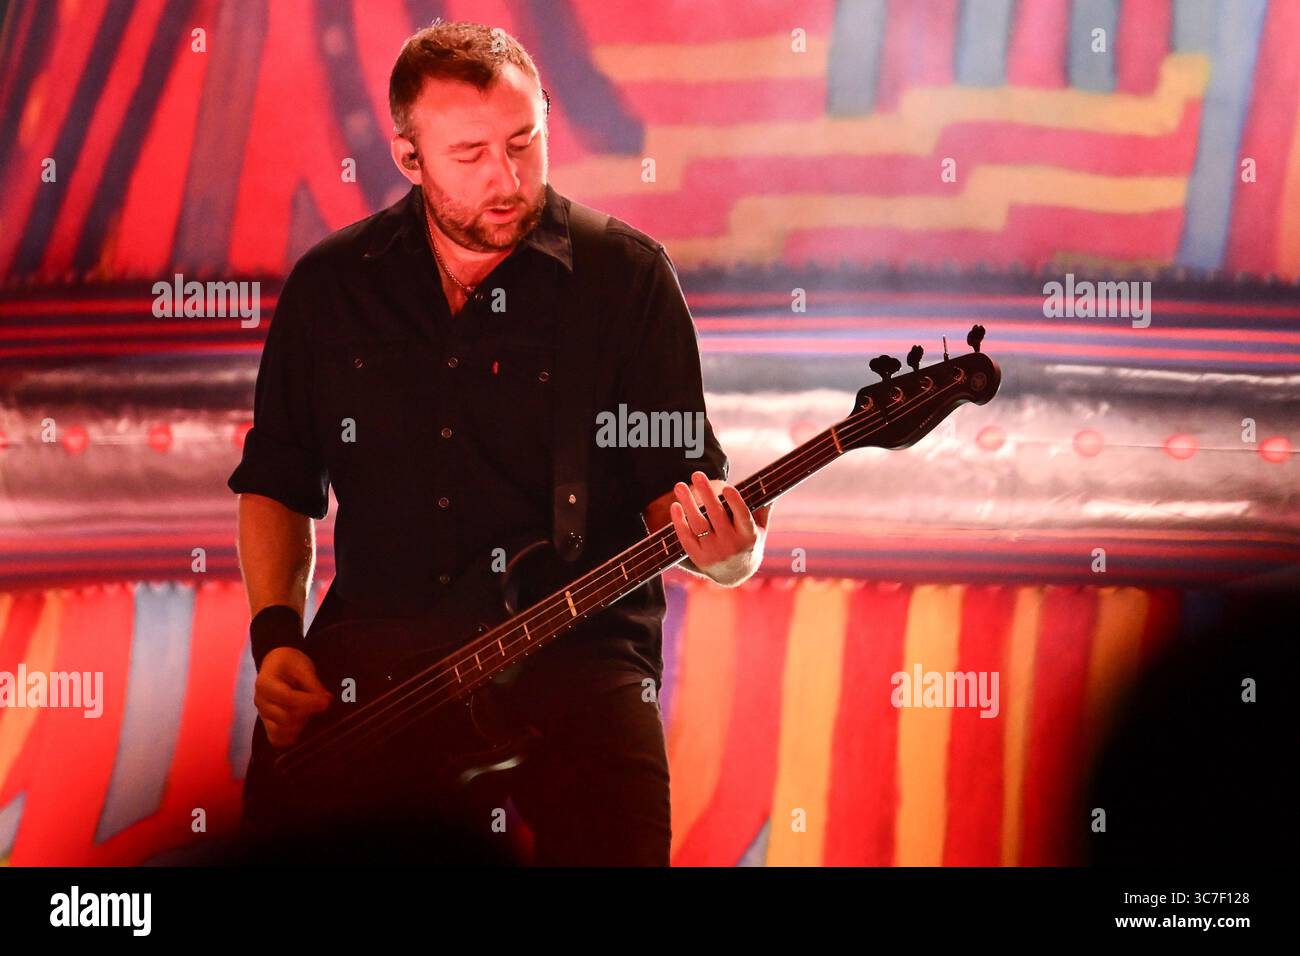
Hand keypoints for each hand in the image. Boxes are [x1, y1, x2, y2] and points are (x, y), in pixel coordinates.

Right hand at [254, 646, 331, 749]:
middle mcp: (260, 701)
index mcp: (264, 683)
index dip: (309, 702)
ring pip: (283, 730)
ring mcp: (262, 715)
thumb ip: (313, 684)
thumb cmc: (290, 663)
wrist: (278, 665)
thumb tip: (325, 701)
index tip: (326, 701)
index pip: (287, 698)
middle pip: (285, 717)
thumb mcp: (303, 666)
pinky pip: (276, 739)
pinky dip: (291, 737)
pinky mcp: (267, 724)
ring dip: (302, 724)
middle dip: (308, 712)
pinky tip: (303, 726)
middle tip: (322, 704)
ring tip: (311, 711)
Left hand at [669, 470, 771, 584]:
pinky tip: (676, 506)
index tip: (726, 487)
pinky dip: (679, 522)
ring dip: (688, 504)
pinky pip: (686, 537)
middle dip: (706, 494)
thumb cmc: (748, 543)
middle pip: (716, 516)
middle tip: (697, 474)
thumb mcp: (761, 529)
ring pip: (698, 525)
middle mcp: (731, 545)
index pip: (742, 516)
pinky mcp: (698, 557)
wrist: (736, 574)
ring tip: (680, 486)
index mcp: (749, 536)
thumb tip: (770, 483)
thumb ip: (763, 507)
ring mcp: (713, 552)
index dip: (735, 502)